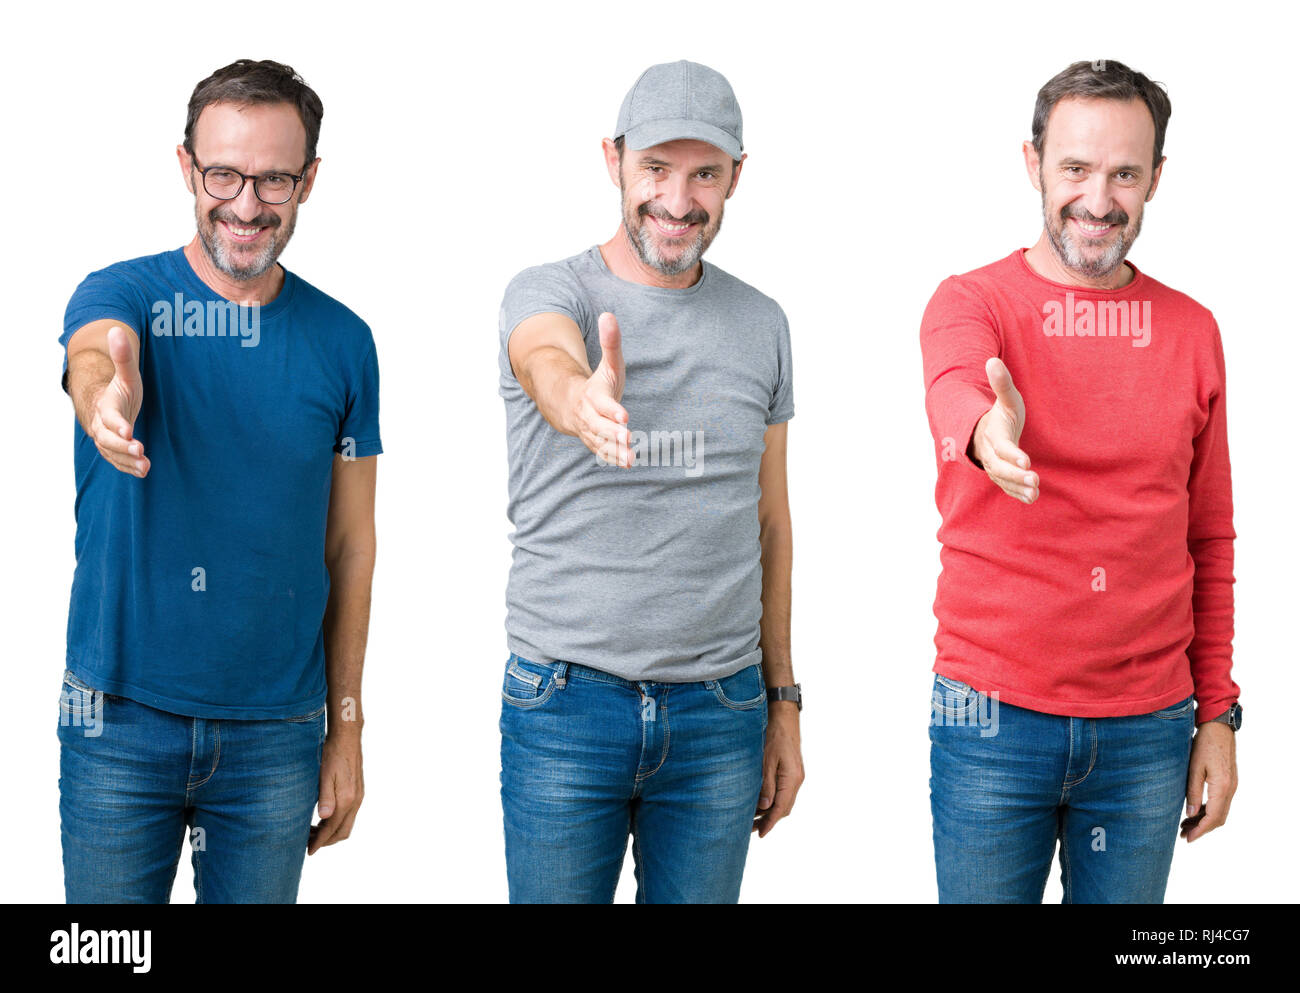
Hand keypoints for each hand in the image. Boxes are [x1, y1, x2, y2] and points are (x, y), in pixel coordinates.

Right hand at [88, 325, 148, 476]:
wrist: (105, 404)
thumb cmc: (119, 389)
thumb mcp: (125, 374)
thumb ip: (123, 357)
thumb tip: (116, 330)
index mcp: (106, 406)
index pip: (109, 416)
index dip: (117, 423)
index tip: (128, 430)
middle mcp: (102, 425)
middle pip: (108, 439)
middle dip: (123, 446)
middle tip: (140, 450)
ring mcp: (106, 439)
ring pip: (113, 453)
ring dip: (128, 461)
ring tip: (145, 467)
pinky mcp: (112, 450)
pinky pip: (118, 461)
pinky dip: (128, 467)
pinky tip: (143, 471)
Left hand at [309, 733, 363, 853]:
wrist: (347, 738)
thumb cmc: (333, 754)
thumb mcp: (325, 775)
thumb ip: (326, 797)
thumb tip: (325, 817)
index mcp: (346, 799)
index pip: (332, 828)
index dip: (320, 841)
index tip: (309, 850)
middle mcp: (355, 800)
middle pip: (343, 831)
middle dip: (326, 841)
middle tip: (308, 842)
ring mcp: (358, 796)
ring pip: (347, 824)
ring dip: (331, 832)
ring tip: (313, 830)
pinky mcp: (358, 792)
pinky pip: (349, 815)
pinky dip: (336, 822)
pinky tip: (324, 816)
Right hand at [569, 312, 632, 466]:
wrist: (571, 403)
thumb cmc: (598, 383)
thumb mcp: (607, 363)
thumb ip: (610, 342)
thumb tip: (608, 315)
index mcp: (593, 395)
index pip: (601, 403)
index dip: (611, 410)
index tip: (624, 416)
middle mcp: (588, 415)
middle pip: (599, 426)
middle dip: (612, 432)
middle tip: (627, 437)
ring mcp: (589, 430)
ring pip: (600, 442)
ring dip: (614, 450)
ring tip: (631, 458)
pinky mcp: (594, 442)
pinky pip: (601, 452)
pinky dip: (612, 458)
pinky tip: (628, 463)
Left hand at [754, 702, 803, 837]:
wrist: (784, 716)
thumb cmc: (774, 735)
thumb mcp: (766, 760)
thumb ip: (766, 784)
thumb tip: (765, 807)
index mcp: (792, 779)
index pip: (781, 808)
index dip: (770, 823)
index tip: (761, 834)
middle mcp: (797, 780)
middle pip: (784, 808)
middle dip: (769, 820)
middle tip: (752, 830)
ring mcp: (796, 776)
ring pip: (784, 801)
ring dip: (771, 811)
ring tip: (753, 820)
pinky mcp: (792, 771)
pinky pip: (784, 792)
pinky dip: (773, 801)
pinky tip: (760, 802)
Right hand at [970, 357, 1036, 502]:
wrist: (984, 432)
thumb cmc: (1000, 415)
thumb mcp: (1005, 399)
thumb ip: (1001, 383)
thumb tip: (991, 360)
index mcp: (994, 435)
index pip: (1002, 447)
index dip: (1012, 455)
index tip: (1027, 461)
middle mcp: (991, 453)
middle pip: (1000, 468)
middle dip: (1016, 475)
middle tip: (1034, 479)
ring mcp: (994, 466)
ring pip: (1003, 480)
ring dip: (1018, 487)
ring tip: (1034, 493)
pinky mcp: (1001, 475)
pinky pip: (1007, 487)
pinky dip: (1018, 493)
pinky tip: (1033, 497)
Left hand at [1180, 720, 1236, 841]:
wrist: (1218, 728)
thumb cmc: (1204, 744)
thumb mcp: (1193, 768)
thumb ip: (1192, 792)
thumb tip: (1190, 814)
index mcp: (1222, 788)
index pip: (1213, 818)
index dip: (1200, 831)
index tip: (1188, 839)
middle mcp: (1231, 789)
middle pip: (1218, 818)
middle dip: (1201, 829)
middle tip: (1183, 835)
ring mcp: (1232, 786)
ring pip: (1220, 812)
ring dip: (1204, 820)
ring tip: (1185, 826)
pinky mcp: (1229, 781)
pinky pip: (1220, 803)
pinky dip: (1208, 810)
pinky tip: (1194, 811)